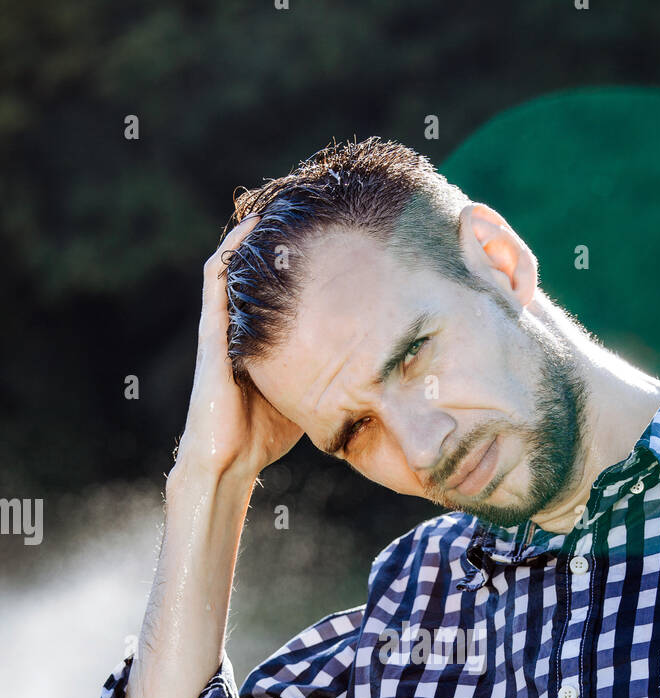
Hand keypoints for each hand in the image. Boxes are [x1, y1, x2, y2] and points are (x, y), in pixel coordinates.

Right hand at [174, 215, 302, 479]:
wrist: (229, 458)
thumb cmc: (265, 435)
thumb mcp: (305, 394)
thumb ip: (326, 375)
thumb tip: (374, 370)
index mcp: (261, 339)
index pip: (279, 290)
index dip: (296, 263)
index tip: (325, 237)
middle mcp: (240, 326)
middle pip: (256, 271)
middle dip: (275, 240)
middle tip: (304, 210)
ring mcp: (222, 325)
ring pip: (234, 265)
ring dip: (250, 235)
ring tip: (275, 205)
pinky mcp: (211, 331)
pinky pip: (217, 280)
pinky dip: (230, 252)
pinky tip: (248, 228)